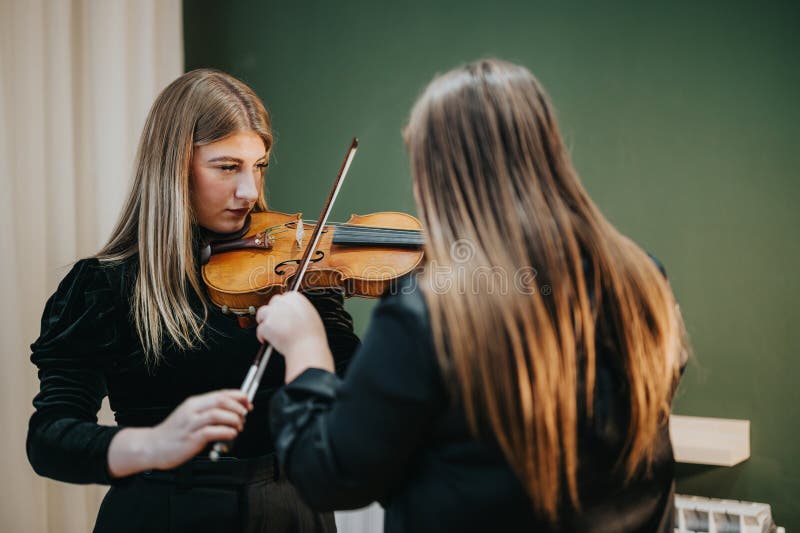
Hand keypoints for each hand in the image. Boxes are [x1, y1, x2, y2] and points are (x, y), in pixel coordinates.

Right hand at [108, 389, 251, 476]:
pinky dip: (226, 432)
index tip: (248, 403)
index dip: (238, 397)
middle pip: (221, 401)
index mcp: (194, 403)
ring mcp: (191, 424)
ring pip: (218, 414)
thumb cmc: (174, 433)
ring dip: (233, 420)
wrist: (152, 447)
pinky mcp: (190, 439)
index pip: (221, 394)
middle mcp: (193, 411)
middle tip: (244, 416)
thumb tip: (233, 410)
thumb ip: (208, 412)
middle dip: (238, 407)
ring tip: (238, 427)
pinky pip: (212, 432)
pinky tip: (231, 435)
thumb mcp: (191, 416)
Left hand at [255, 292, 333, 381]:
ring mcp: (273, 313)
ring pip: (262, 313)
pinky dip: (262, 336)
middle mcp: (283, 302)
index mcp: (295, 298)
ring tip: (269, 331)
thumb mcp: (311, 315)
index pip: (284, 297)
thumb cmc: (311, 336)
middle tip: (276, 322)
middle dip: (273, 312)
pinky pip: (260, 329)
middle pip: (272, 303)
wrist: (307, 347)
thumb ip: (299, 310)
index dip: (283, 307)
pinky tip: (267, 340)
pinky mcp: (266, 325)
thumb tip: (292, 313)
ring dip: (264, 321)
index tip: (283, 313)